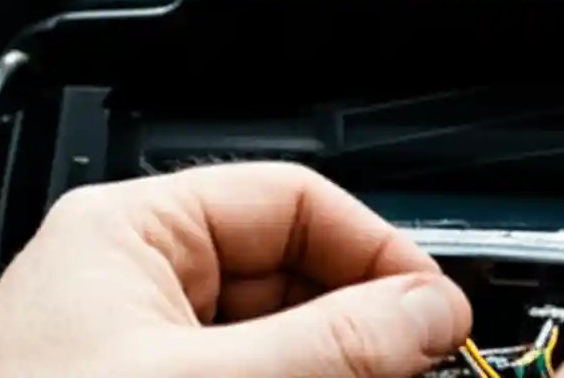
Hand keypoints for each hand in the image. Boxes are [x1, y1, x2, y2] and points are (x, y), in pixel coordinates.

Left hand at [0, 162, 471, 376]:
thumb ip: (327, 346)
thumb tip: (425, 311)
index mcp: (129, 235)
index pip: (286, 203)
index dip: (374, 249)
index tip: (434, 310)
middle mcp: (133, 286)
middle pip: (287, 275)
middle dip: (359, 325)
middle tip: (421, 367)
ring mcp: (135, 354)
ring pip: (272, 341)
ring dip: (332, 367)